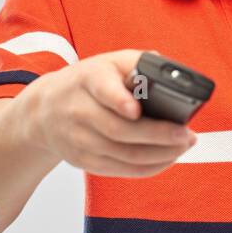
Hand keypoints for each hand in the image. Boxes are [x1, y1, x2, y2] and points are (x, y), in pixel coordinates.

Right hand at [14, 49, 196, 176]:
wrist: (44, 110)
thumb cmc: (88, 82)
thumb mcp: (109, 63)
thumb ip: (139, 63)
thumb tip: (173, 73)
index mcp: (89, 79)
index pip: (103, 90)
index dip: (119, 101)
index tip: (136, 110)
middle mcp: (79, 110)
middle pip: (119, 130)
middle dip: (158, 135)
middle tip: (186, 135)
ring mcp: (79, 139)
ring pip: (123, 154)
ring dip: (160, 154)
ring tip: (183, 146)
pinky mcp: (83, 160)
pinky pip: (121, 170)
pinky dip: (149, 167)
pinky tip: (167, 158)